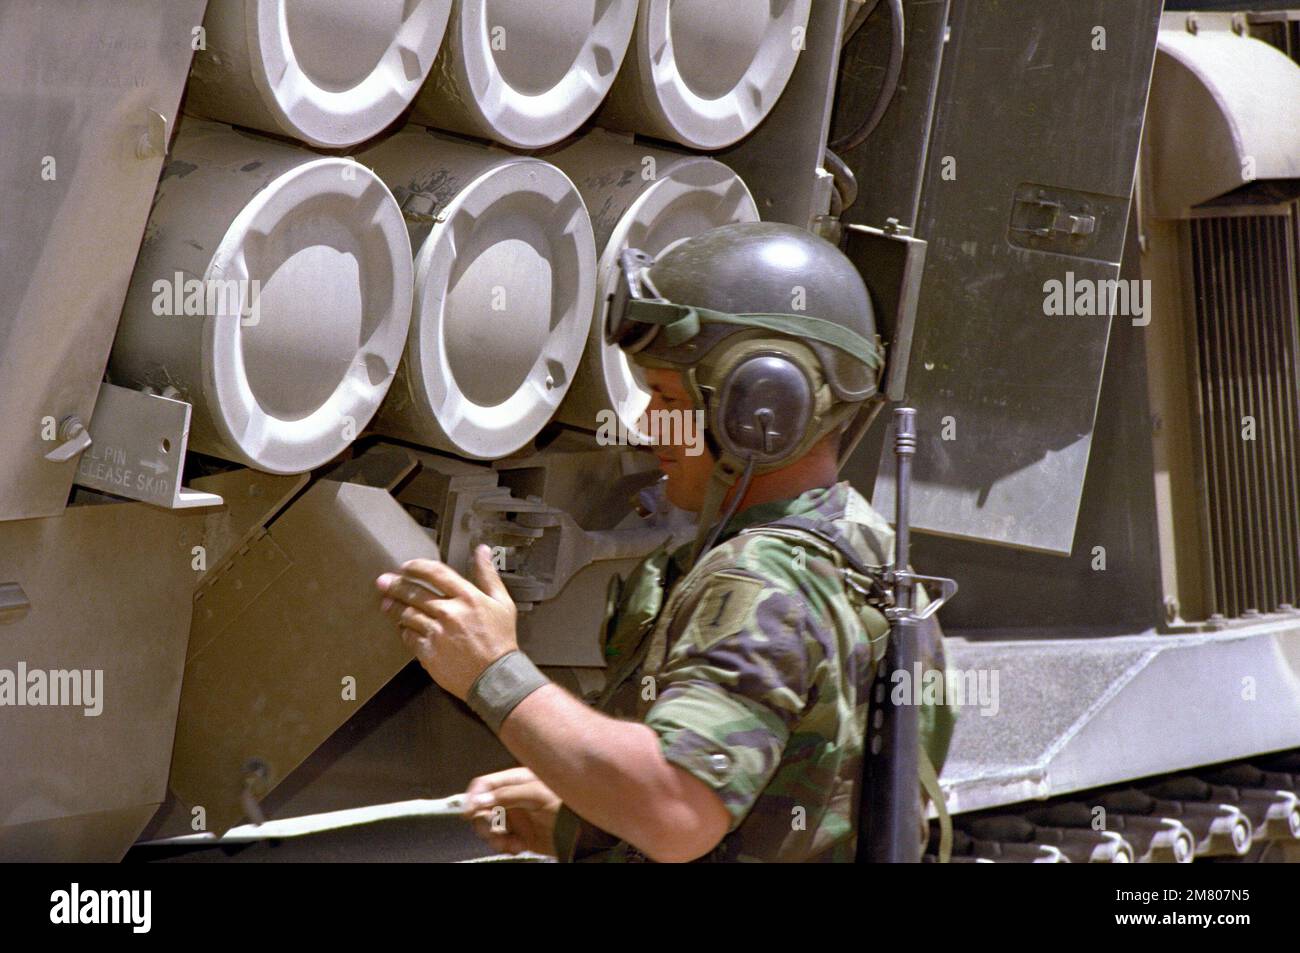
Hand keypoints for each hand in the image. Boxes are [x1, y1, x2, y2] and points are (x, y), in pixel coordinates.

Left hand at [376, 544, 517, 700]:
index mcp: (467, 597)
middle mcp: (449, 612)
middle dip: (395, 585)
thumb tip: (482, 550)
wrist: (495, 677)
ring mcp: (436, 633)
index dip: (417, 567)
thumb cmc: (501, 639)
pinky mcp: (428, 652)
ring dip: (394, 607)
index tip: (407, 566)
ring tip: (386, 603)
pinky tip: (403, 627)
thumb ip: (488, 575)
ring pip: (407, 614)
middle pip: (414, 592)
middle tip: (382, 582)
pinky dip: (404, 630)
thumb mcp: (502, 603)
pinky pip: (409, 636)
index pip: (435, 573)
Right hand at [462, 767, 561, 856]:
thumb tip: (478, 799)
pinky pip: (501, 842)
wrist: (583, 831)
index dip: (473, 796)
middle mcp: (512, 799)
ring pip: (488, 828)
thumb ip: (507, 795)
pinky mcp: (519, 836)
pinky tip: (519, 846)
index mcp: (515, 781)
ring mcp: (515, 818)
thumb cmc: (564, 803)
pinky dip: (505, 846)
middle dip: (483, 822)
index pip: (485, 784)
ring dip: (494, 837)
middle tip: (493, 831)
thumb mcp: (536, 793)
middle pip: (482, 808)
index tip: (468, 812)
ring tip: (508, 843)